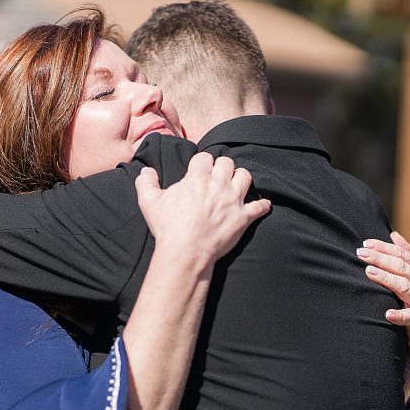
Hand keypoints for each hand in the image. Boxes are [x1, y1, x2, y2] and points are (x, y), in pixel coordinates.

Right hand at [135, 153, 270, 266]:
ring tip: (235, 185)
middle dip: (222, 167)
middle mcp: (218, 185)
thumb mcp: (149, 202)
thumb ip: (145, 182)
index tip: (199, 169)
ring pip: (245, 177)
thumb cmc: (167, 227)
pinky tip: (263, 205)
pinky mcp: (243, 218)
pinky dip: (262, 205)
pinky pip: (260, 207)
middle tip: (217, 176)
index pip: (205, 157)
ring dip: (240, 179)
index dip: (202, 162)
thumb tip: (146, 170)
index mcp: (197, 178)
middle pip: (227, 163)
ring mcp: (233, 201)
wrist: (185, 252)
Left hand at [357, 231, 409, 398]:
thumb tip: (393, 234)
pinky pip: (409, 317)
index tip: (365, 243)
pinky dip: (398, 315)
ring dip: (386, 279)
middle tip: (360, 254)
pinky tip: (387, 313)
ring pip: (404, 287)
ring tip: (368, 273)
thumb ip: (406, 255)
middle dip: (380, 259)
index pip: (401, 254)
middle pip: (401, 267)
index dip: (383, 247)